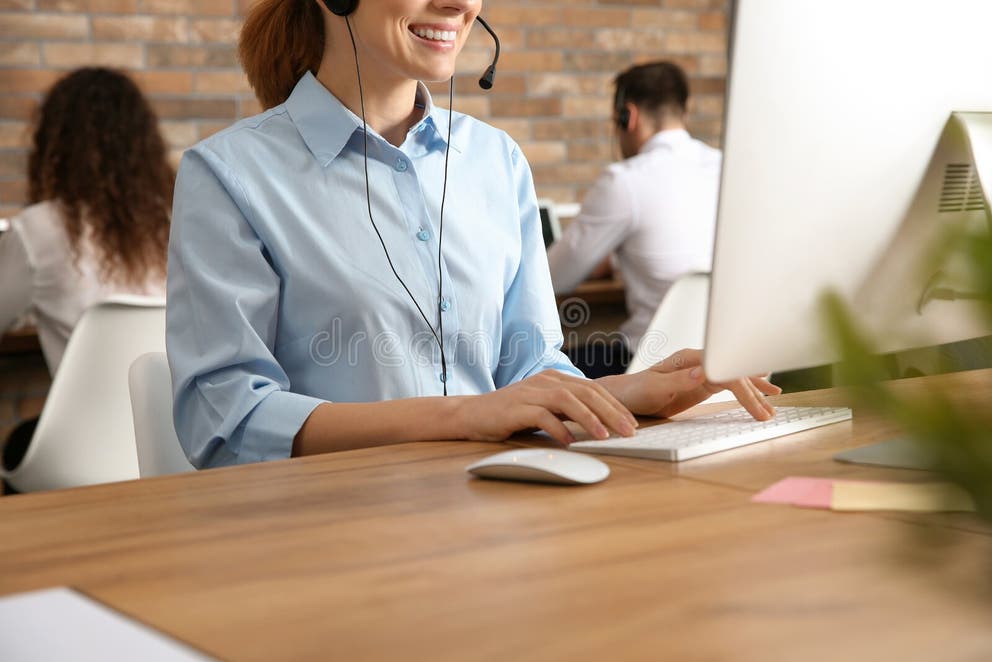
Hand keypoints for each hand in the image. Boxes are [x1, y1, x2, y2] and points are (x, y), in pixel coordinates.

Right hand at [457, 370, 638, 445]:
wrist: (472, 414)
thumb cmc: (510, 415)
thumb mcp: (544, 409)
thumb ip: (566, 411)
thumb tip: (599, 423)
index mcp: (555, 378)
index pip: (594, 388)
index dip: (615, 405)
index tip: (633, 423)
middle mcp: (545, 381)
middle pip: (586, 392)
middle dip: (612, 412)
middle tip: (630, 431)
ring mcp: (530, 392)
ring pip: (568, 401)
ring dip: (590, 419)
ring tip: (606, 436)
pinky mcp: (516, 407)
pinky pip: (542, 416)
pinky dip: (558, 429)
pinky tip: (570, 442)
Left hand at [598, 348, 781, 419]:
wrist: (624, 395)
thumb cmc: (635, 391)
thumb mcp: (654, 388)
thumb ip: (678, 379)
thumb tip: (704, 371)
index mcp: (689, 359)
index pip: (724, 369)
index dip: (742, 385)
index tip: (757, 402)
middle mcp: (699, 362)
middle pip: (733, 373)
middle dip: (753, 393)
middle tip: (767, 415)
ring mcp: (702, 371)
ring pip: (735, 377)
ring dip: (755, 391)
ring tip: (773, 404)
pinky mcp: (702, 382)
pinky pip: (730, 383)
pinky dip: (748, 387)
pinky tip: (765, 388)